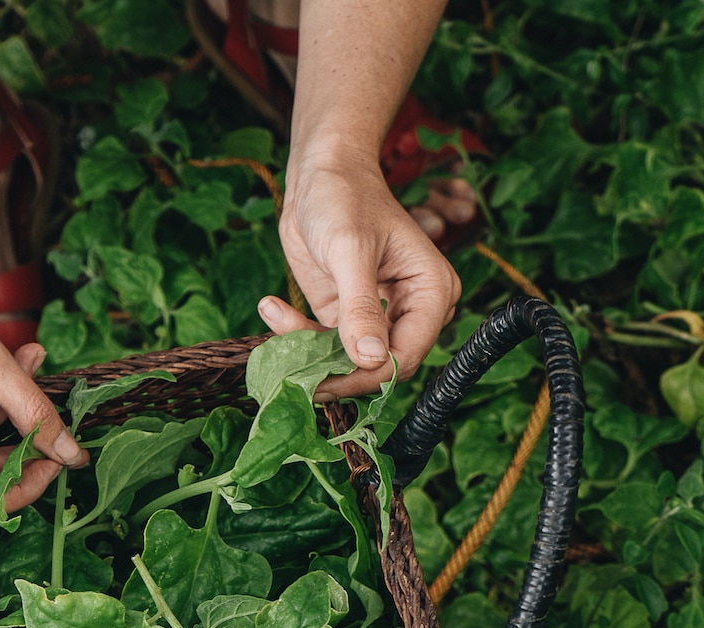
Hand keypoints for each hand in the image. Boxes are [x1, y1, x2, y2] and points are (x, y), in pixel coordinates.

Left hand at [263, 157, 459, 400]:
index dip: (368, 374)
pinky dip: (295, 335)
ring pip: (348, 362)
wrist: (319, 174)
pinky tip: (271, 305)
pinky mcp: (346, 316)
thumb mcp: (350, 249)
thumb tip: (369, 359)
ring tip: (274, 315)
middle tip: (294, 364)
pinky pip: (325, 345)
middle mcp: (412, 310)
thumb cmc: (345, 196)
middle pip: (379, 366)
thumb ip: (360, 307)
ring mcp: (378, 316)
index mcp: (431, 292)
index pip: (407, 354)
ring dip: (309, 352)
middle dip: (335, 370)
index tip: (327, 378)